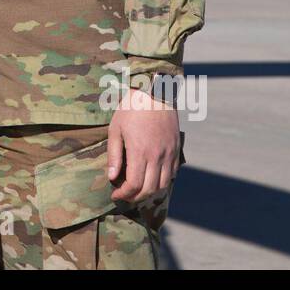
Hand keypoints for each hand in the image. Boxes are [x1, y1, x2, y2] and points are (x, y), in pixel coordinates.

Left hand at [107, 87, 179, 202]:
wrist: (155, 91)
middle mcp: (157, 156)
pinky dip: (162, 180)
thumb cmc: (131, 108)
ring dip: (149, 191)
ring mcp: (169, 153)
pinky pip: (172, 173)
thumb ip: (114, 155)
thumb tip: (112, 177)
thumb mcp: (115, 129)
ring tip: (137, 188)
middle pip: (149, 189)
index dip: (124, 195)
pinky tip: (150, 176)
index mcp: (140, 152)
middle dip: (135, 197)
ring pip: (163, 184)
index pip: (134, 185)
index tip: (115, 195)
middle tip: (124, 195)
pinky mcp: (176, 149)